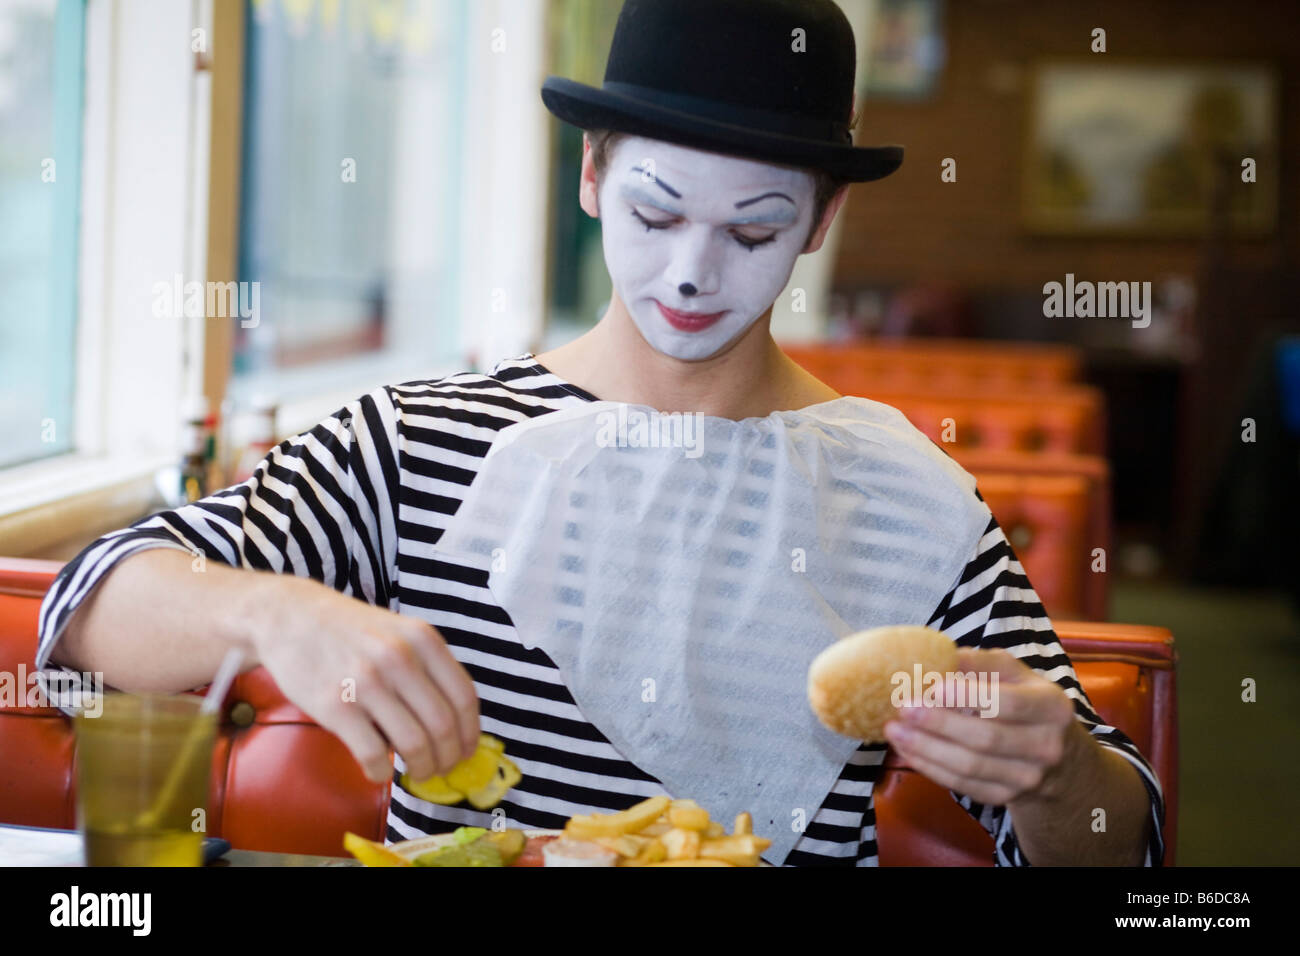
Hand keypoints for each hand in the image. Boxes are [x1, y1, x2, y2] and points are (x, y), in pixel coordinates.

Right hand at [243, 574, 479, 784]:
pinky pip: (372, 754)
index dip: (471, 732)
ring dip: (423, 769)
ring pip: (414, 744)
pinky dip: (382, 772)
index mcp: (422, 639)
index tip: (467, 751)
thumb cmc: (351, 631)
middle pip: (443, 725)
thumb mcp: (399, 633)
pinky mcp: (334, 706)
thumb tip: (456, 723)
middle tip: (442, 769)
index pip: (463, 697)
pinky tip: (380, 770)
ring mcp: (366, 682)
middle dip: (449, 758)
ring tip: (418, 773)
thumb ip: (428, 668)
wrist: (290, 617)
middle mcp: (399, 658)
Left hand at [882, 647, 1090, 806]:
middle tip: (903, 707)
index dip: (968, 695)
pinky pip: (962, 785)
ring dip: (926, 748)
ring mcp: (1027, 778)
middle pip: (986, 739)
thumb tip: (941, 654)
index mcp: (1052, 708)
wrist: (1057, 758)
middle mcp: (1046, 747)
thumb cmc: (1026, 703)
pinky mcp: (1005, 797)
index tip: (933, 686)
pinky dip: (930, 767)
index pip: (1008, 703)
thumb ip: (982, 663)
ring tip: (894, 730)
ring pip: (970, 767)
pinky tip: (907, 749)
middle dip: (939, 723)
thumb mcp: (1016, 675)